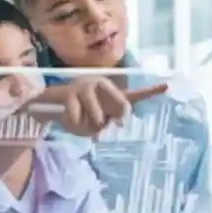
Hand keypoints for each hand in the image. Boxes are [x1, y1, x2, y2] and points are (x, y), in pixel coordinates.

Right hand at [30, 77, 165, 136]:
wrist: (43, 103)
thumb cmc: (74, 112)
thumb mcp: (93, 119)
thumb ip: (105, 123)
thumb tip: (110, 127)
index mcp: (109, 90)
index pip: (134, 94)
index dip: (152, 91)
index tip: (168, 86)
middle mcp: (100, 84)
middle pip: (119, 113)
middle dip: (107, 124)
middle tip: (93, 125)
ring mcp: (85, 86)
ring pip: (98, 121)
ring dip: (86, 128)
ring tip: (76, 121)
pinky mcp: (69, 94)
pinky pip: (78, 120)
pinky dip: (72, 125)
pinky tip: (65, 117)